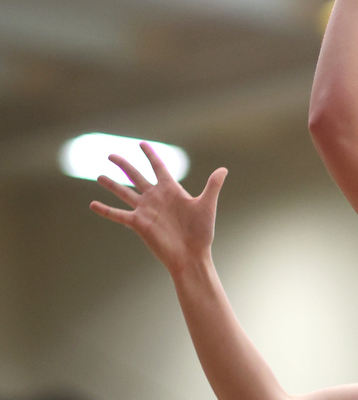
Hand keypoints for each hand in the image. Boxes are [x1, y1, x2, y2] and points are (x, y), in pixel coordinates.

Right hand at [89, 143, 226, 278]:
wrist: (192, 255)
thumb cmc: (201, 232)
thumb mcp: (207, 205)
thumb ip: (212, 186)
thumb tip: (224, 169)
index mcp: (170, 190)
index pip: (158, 167)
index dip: (150, 155)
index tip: (141, 144)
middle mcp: (155, 197)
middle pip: (136, 175)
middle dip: (124, 165)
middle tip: (111, 154)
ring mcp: (145, 210)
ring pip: (124, 192)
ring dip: (111, 184)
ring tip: (99, 175)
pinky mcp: (138, 223)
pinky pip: (118, 214)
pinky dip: (105, 209)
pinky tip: (92, 204)